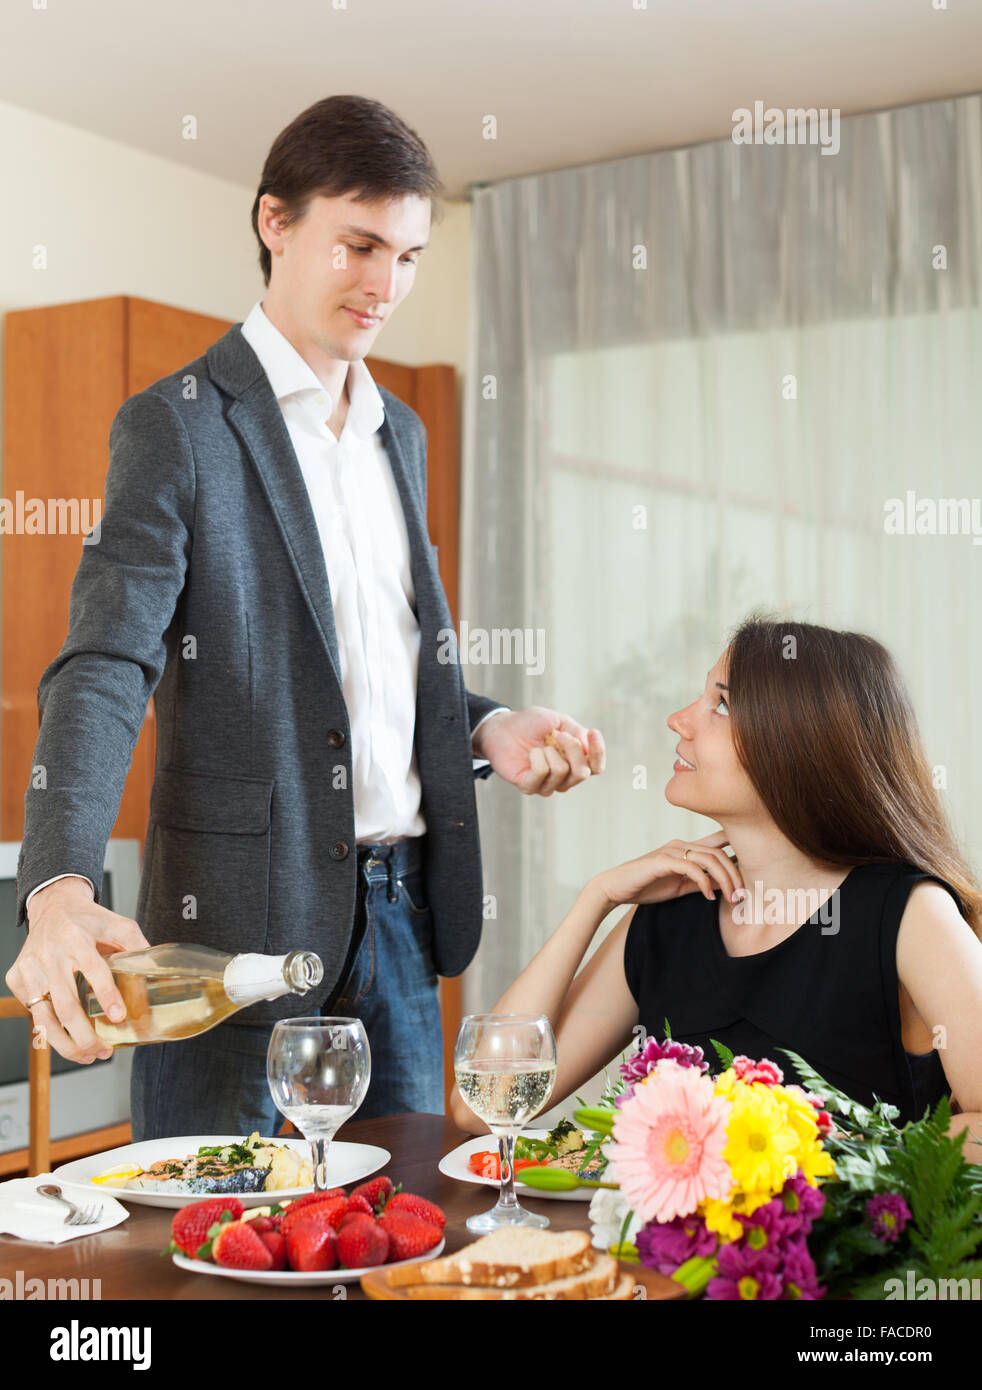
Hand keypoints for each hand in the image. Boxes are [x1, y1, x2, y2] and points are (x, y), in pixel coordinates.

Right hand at [7, 878, 150, 1062]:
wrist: (53, 906)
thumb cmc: (88, 920)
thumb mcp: (118, 924)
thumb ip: (137, 945)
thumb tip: (156, 973)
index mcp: (77, 937)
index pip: (93, 969)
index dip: (107, 995)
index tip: (119, 1017)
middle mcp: (50, 953)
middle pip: (66, 1005)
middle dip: (86, 1035)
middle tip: (106, 1051)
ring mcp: (30, 967)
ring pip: (44, 1017)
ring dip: (66, 1044)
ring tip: (88, 1056)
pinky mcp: (16, 977)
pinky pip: (33, 1012)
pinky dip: (50, 1032)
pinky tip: (69, 1041)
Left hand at [472, 706, 605, 794]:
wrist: (503, 727)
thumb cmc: (532, 724)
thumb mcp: (559, 720)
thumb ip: (577, 733)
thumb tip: (587, 748)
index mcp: (575, 761)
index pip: (597, 767)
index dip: (598, 752)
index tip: (592, 732)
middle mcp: (564, 777)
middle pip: (582, 773)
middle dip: (573, 749)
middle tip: (559, 735)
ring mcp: (547, 784)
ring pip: (562, 772)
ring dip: (551, 751)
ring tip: (539, 745)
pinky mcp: (529, 786)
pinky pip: (541, 774)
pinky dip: (537, 758)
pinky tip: (531, 754)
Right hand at [592, 832, 744, 908]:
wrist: (616, 888)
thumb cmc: (647, 886)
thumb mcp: (682, 885)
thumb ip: (702, 882)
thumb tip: (727, 885)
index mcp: (687, 848)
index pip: (718, 842)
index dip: (738, 849)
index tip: (755, 868)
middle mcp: (681, 845)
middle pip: (719, 852)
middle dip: (736, 874)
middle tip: (743, 896)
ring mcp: (672, 851)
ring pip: (709, 859)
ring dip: (724, 880)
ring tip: (731, 898)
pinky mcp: (662, 861)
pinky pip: (691, 868)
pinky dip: (703, 882)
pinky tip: (708, 896)